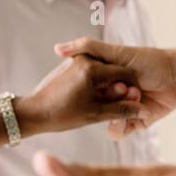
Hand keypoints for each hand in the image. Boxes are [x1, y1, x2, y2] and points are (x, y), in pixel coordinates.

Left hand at [15, 54, 143, 135]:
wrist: (32, 112)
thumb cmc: (62, 115)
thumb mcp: (95, 115)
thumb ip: (121, 111)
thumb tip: (143, 111)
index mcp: (93, 70)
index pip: (125, 75)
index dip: (132, 91)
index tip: (132, 104)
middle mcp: (85, 60)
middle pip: (115, 72)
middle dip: (119, 89)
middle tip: (112, 106)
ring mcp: (77, 59)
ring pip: (104, 71)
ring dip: (107, 87)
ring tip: (99, 104)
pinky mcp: (70, 64)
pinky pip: (92, 71)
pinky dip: (96, 84)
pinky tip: (90, 98)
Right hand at [53, 38, 175, 139]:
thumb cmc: (150, 60)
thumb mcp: (116, 52)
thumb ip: (87, 47)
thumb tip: (56, 49)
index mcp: (103, 80)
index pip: (82, 90)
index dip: (85, 89)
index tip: (99, 82)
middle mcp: (111, 96)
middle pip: (92, 108)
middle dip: (104, 100)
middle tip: (123, 87)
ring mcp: (122, 110)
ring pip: (103, 121)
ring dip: (116, 112)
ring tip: (135, 95)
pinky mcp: (134, 123)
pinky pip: (118, 132)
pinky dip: (122, 125)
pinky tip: (137, 112)